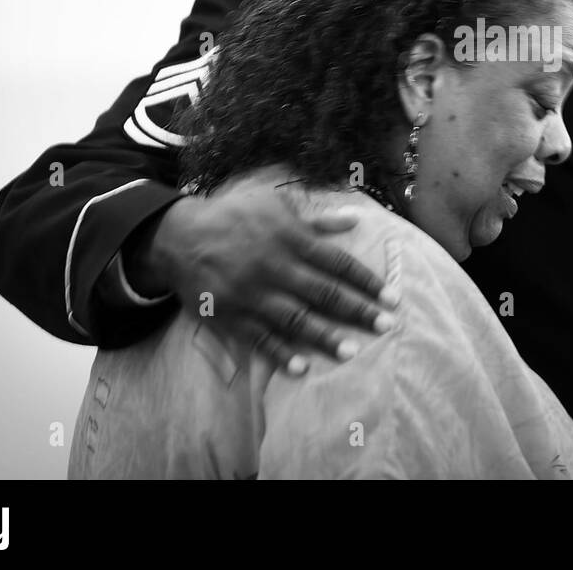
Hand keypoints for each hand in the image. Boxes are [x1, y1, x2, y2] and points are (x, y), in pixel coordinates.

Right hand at [128, 167, 398, 373]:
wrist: (180, 236)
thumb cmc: (235, 216)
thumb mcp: (274, 204)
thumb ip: (316, 217)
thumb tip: (354, 218)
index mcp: (290, 239)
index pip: (337, 262)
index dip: (366, 280)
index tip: (391, 297)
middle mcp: (276, 267)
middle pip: (324, 292)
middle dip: (358, 310)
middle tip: (387, 326)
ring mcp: (253, 293)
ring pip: (295, 318)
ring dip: (325, 336)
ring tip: (352, 352)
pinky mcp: (232, 315)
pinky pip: (259, 337)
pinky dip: (280, 353)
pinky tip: (301, 368)